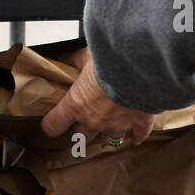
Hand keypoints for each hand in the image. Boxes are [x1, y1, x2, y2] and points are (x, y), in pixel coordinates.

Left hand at [41, 49, 155, 144]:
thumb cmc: (111, 61)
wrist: (142, 65)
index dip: (52, 124)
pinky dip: (138, 134)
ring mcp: (116, 125)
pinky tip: (137, 135)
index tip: (53, 121)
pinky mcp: (139, 123)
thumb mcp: (87, 56)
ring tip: (110, 123)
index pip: (54, 125)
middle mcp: (94, 119)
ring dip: (108, 131)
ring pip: (108, 139)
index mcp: (76, 104)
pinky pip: (138, 135)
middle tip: (85, 118)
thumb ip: (75, 60)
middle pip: (80, 136)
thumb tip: (66, 57)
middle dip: (81, 128)